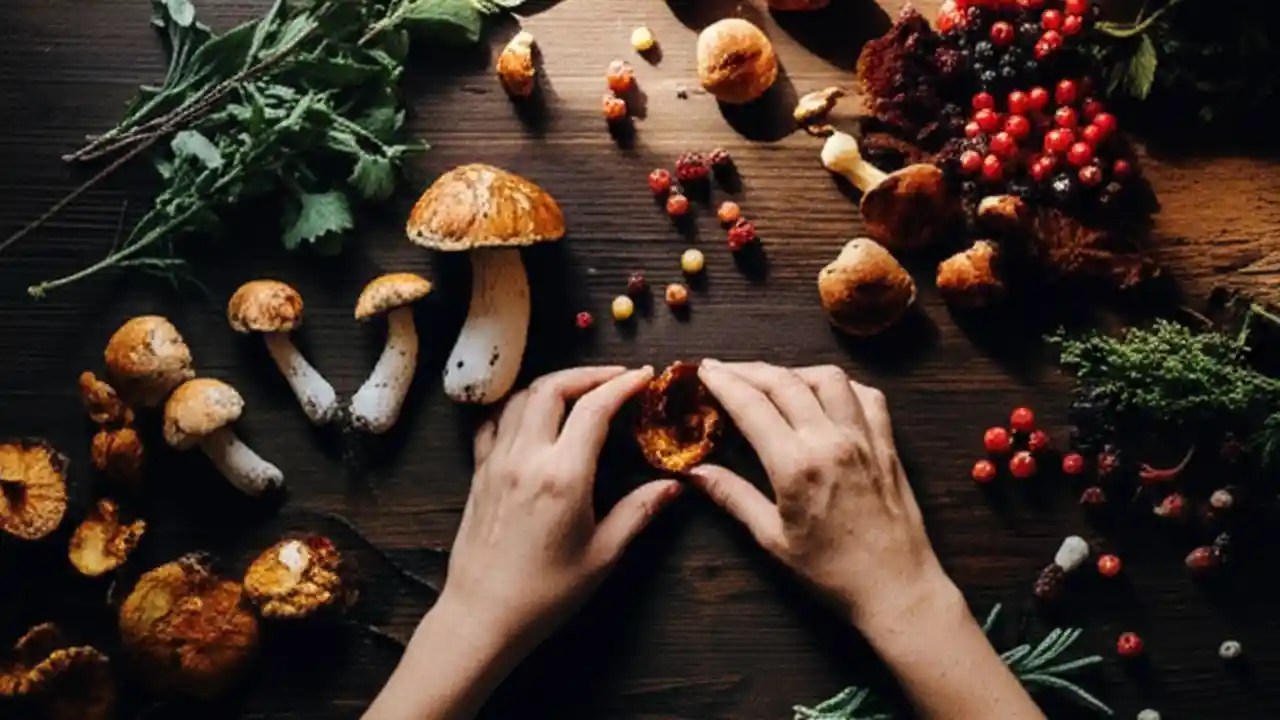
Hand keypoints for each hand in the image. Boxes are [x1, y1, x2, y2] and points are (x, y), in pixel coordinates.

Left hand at [367, 366, 682, 719]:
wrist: (482, 616)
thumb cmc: (545, 594)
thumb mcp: (603, 555)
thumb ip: (638, 512)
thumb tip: (673, 485)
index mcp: (562, 476)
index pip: (595, 409)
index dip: (623, 385)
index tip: (645, 377)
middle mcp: (526, 458)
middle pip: (553, 387)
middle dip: (589, 374)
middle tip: (616, 378)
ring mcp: (497, 462)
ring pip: (521, 397)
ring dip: (554, 384)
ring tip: (581, 390)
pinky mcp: (479, 473)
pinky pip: (493, 421)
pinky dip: (516, 405)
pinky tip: (533, 414)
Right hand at [691, 361, 955, 633]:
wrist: (897, 588)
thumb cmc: (833, 573)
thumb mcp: (773, 539)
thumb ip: (734, 497)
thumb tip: (695, 472)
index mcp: (797, 465)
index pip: (752, 405)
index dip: (724, 382)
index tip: (704, 371)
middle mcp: (832, 441)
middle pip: (784, 382)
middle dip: (748, 370)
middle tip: (723, 369)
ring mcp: (864, 438)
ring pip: (827, 378)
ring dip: (793, 370)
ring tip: (771, 380)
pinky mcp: (888, 444)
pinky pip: (866, 395)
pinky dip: (841, 385)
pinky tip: (824, 393)